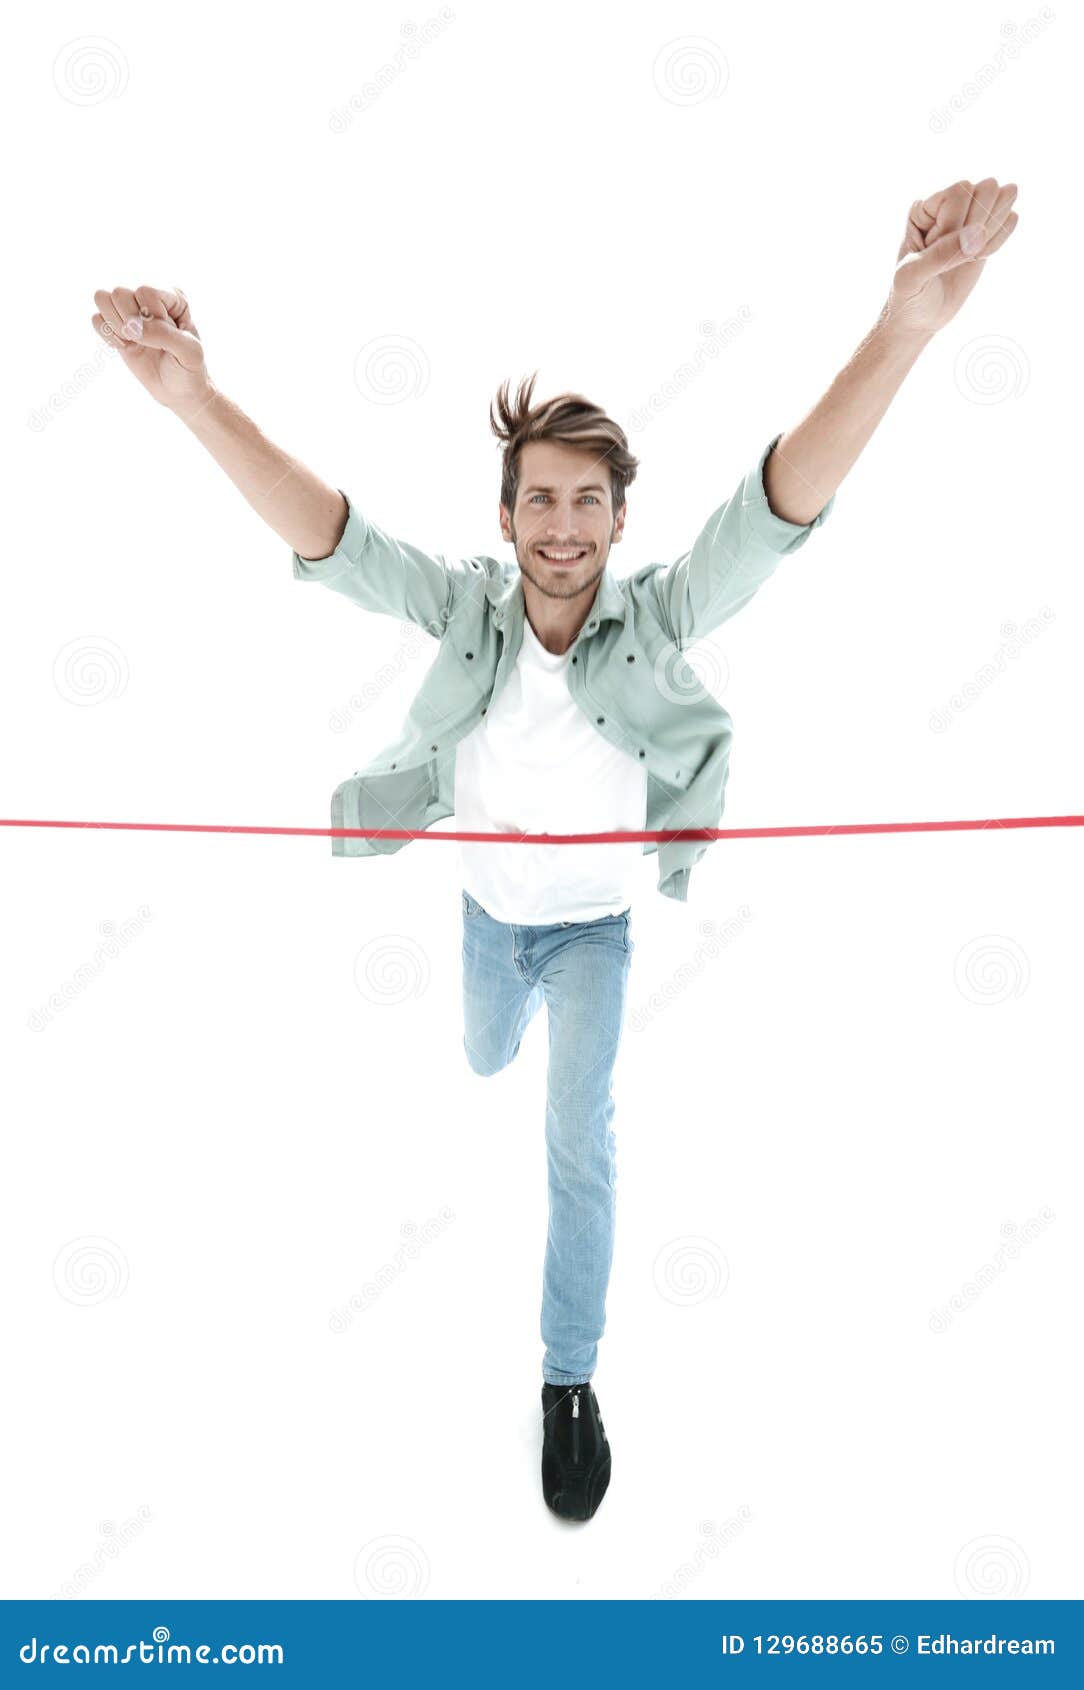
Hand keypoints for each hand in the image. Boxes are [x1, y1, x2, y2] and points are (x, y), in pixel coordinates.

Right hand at [91, 284, 212, 413]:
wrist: (178, 391)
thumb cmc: (188, 368)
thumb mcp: (189, 352)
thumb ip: (164, 335)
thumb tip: (132, 326)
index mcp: (172, 296)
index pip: (145, 292)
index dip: (152, 319)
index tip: (166, 338)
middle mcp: (149, 297)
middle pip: (119, 293)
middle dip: (130, 322)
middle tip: (146, 341)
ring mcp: (130, 310)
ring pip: (102, 298)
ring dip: (115, 326)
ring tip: (133, 342)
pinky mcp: (115, 326)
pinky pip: (95, 319)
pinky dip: (106, 335)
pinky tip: (124, 347)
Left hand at [880, 178, 1018, 341]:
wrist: (921, 317)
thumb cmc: (908, 295)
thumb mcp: (913, 277)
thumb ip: (941, 254)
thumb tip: (979, 233)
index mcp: (924, 207)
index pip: (960, 192)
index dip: (956, 225)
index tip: (937, 252)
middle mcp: (947, 203)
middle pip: (986, 188)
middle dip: (978, 225)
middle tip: (957, 254)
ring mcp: (969, 215)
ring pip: (1002, 196)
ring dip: (992, 231)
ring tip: (970, 255)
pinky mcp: (986, 230)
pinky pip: (1010, 218)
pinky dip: (1000, 241)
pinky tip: (979, 257)